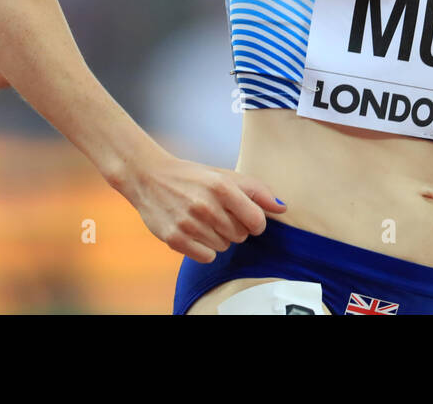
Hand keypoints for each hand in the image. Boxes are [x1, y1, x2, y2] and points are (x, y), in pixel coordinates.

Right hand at [118, 151, 286, 262]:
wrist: (149, 177)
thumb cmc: (193, 177)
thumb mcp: (225, 176)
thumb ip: (256, 190)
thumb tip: (283, 207)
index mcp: (222, 187)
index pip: (257, 222)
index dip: (255, 222)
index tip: (245, 217)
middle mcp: (206, 205)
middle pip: (241, 236)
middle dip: (234, 227)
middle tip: (217, 213)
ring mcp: (189, 223)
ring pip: (224, 247)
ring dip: (218, 237)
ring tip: (203, 220)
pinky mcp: (175, 238)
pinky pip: (207, 256)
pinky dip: (204, 249)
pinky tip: (194, 232)